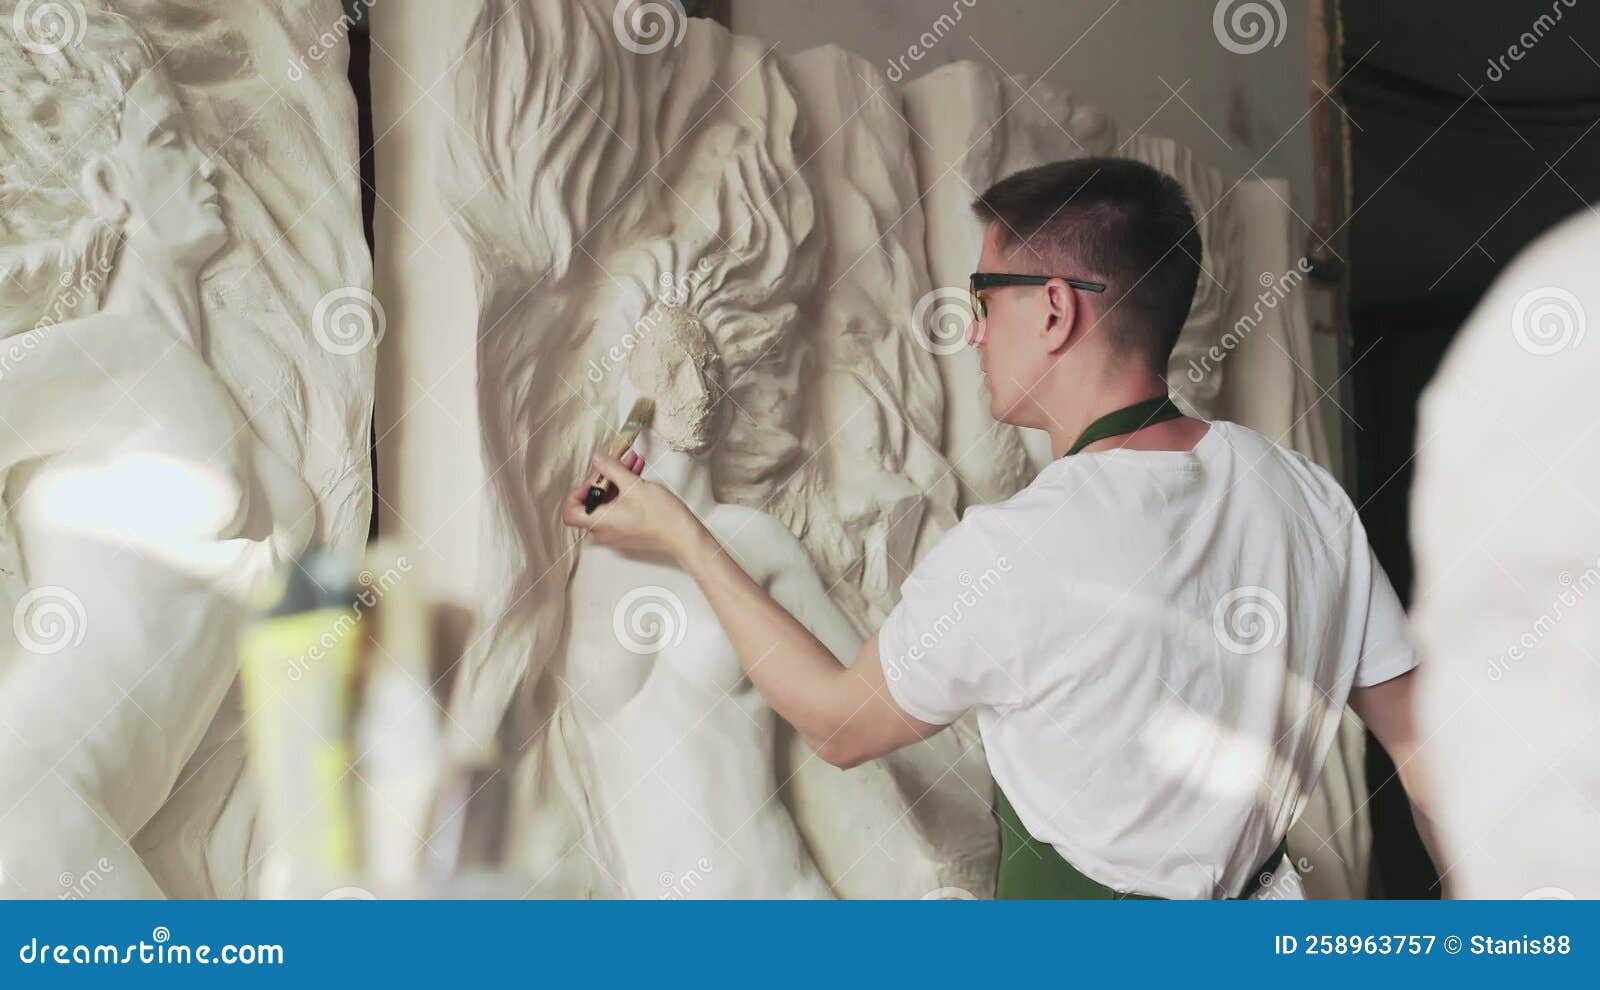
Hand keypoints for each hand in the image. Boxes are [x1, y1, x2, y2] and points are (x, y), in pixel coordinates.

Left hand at [562, 451, 699, 557]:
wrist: (683, 536)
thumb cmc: (662, 517)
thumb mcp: (634, 486)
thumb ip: (612, 470)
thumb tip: (597, 459)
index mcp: (600, 522)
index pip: (570, 511)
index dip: (577, 492)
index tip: (593, 479)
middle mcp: (604, 531)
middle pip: (592, 502)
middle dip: (605, 479)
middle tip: (618, 464)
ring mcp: (616, 532)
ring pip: (608, 503)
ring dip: (618, 482)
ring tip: (632, 464)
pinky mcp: (627, 531)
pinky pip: (618, 509)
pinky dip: (625, 493)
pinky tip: (637, 476)